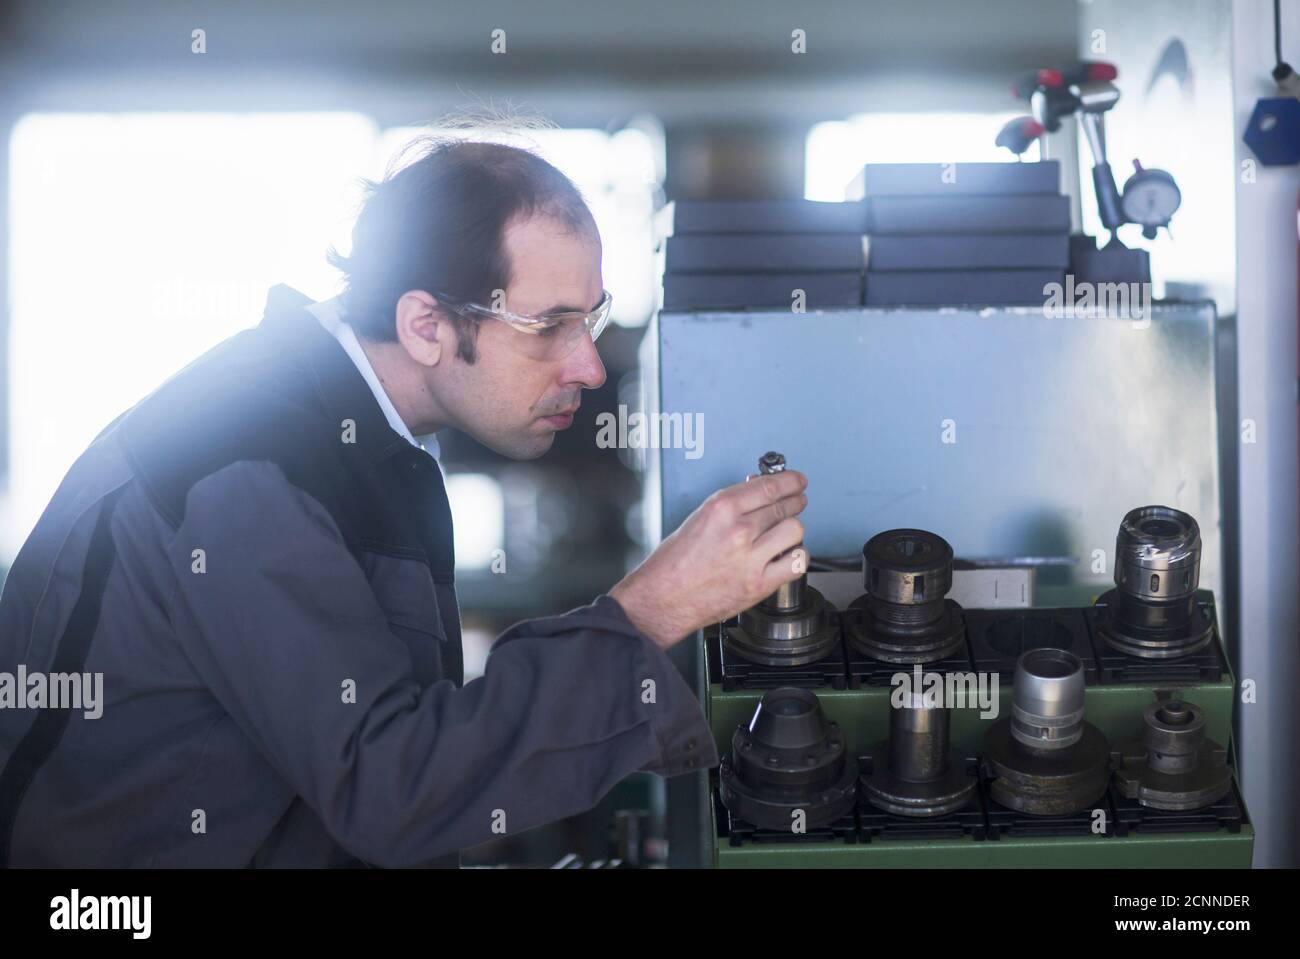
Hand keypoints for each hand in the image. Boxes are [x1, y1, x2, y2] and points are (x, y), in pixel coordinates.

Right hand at [609, 469, 807, 649]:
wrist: (663, 599)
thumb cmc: (673, 563)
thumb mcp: (699, 519)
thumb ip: (730, 508)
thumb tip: (757, 495)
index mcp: (721, 509)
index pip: (770, 486)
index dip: (790, 481)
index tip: (797, 482)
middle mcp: (738, 530)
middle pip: (785, 506)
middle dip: (794, 502)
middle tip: (796, 503)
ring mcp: (751, 558)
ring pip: (795, 531)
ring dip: (792, 531)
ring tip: (785, 534)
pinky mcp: (759, 584)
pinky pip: (796, 563)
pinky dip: (796, 558)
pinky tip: (786, 556)